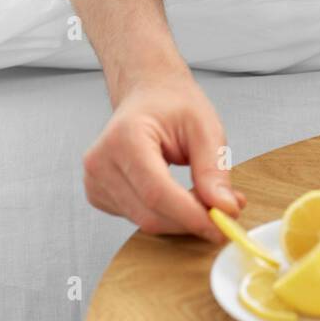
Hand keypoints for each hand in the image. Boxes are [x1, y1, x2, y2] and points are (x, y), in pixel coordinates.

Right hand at [83, 68, 245, 241]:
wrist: (148, 94)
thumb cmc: (173, 104)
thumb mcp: (204, 127)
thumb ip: (213, 169)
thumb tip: (224, 208)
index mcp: (125, 137)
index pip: (157, 192)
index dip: (191, 215)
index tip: (221, 226)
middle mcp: (101, 161)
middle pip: (150, 213)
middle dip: (190, 220)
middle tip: (223, 213)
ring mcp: (95, 180)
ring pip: (145, 221)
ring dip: (180, 219)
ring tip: (204, 196)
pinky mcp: (98, 194)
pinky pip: (136, 218)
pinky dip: (165, 215)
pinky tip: (179, 196)